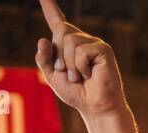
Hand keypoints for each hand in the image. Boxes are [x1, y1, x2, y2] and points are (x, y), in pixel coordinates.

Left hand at [34, 0, 125, 119]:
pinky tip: (89, 75)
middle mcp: (82, 40)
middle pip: (61, 28)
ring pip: (69, 40)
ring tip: (78, 77)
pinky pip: (81, 51)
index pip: (57, 20)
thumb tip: (43, 39)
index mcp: (68, 45)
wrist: (95, 107)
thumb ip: (44, 59)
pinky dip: (80, 66)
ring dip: (68, 63)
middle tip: (66, 72)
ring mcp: (94, 43)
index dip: (49, 7)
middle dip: (58, 52)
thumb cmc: (77, 93)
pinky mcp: (103, 50)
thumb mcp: (52, 76)